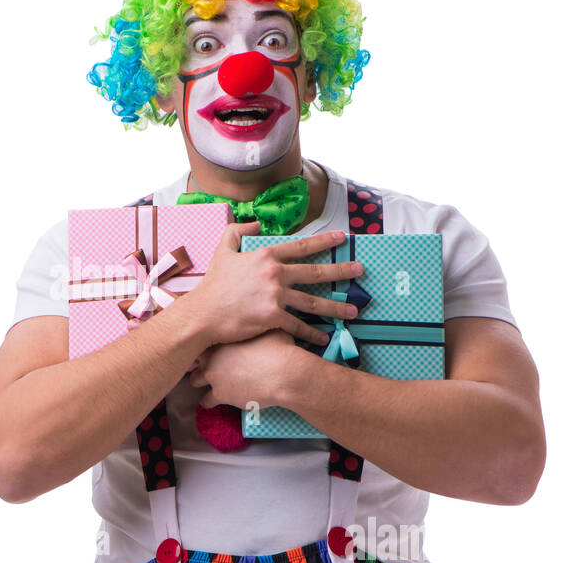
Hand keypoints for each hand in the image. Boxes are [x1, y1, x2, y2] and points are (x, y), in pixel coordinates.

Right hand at [175, 222, 363, 348]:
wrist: (202, 314)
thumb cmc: (212, 285)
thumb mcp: (223, 251)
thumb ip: (238, 231)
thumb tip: (256, 224)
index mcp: (266, 256)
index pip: (301, 246)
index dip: (324, 241)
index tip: (342, 238)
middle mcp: (275, 273)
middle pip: (316, 272)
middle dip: (341, 272)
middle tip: (360, 271)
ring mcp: (275, 295)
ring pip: (313, 302)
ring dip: (336, 307)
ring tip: (353, 311)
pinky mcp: (272, 317)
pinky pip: (298, 325)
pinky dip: (313, 333)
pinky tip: (324, 338)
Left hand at [188, 329, 299, 408]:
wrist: (282, 374)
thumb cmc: (279, 349)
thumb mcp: (270, 330)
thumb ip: (259, 328)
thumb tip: (267, 322)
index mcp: (223, 338)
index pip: (204, 338)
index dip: (208, 342)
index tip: (213, 346)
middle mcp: (213, 356)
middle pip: (196, 358)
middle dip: (201, 361)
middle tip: (208, 363)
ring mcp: (213, 376)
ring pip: (194, 380)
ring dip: (200, 381)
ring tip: (203, 384)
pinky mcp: (219, 394)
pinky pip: (206, 401)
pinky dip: (208, 402)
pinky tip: (211, 402)